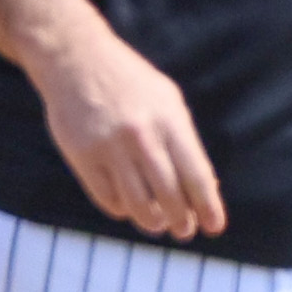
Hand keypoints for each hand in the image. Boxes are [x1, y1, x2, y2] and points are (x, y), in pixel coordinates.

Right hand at [33, 18, 227, 239]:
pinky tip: (128, 207)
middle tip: (184, 231)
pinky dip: (122, 210)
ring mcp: (111, 148)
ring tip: (158, 225)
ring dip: (152, 222)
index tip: (214, 227)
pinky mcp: (83, 157)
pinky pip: (108, 199)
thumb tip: (203, 187)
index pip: (196, 176)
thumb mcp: (167, 99)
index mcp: (169, 121)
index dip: (208, 207)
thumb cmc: (130, 82)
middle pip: (170, 197)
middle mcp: (142, 137)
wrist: (77, 59)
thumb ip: (184, 140)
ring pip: (138, 205)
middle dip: (182, 222)